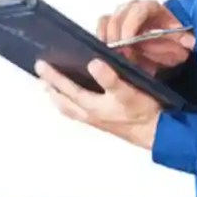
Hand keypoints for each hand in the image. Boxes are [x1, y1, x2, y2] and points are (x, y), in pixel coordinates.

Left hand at [35, 58, 160, 149]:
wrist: (155, 133)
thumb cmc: (142, 112)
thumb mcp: (127, 91)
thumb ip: (109, 78)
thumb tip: (93, 63)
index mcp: (91, 106)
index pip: (66, 88)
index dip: (53, 75)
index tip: (41, 64)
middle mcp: (89, 114)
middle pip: (63, 101)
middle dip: (51, 88)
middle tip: (41, 75)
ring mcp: (94, 119)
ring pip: (69, 108)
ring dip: (58, 97)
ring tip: (51, 87)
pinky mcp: (102, 122)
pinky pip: (77, 112)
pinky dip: (70, 104)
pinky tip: (75, 99)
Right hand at [98, 0, 194, 75]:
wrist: (168, 44)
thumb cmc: (174, 40)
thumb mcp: (183, 42)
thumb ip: (184, 41)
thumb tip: (189, 42)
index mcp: (151, 7)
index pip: (137, 11)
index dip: (130, 26)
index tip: (127, 43)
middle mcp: (132, 8)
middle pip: (118, 16)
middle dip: (116, 36)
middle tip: (119, 55)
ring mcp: (120, 16)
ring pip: (106, 21)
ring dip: (107, 39)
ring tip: (112, 56)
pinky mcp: (111, 27)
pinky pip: (100, 28)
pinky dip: (101, 40)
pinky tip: (105, 54)